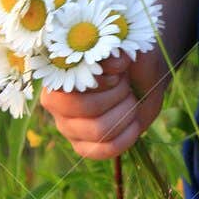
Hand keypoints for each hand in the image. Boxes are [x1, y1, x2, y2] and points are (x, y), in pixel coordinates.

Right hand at [39, 43, 170, 158]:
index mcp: (59, 73)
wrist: (143, 80)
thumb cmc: (130, 60)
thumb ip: (118, 50)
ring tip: (130, 102)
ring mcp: (66, 127)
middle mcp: (55, 102)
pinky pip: (103, 151)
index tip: (120, 70)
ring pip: (98, 131)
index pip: (73, 82)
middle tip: (126, 86)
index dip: (103, 79)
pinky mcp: (82, 146)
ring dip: (125, 114)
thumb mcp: (128, 47)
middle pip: (86, 108)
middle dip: (117, 96)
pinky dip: (126, 137)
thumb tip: (114, 61)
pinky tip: (134, 123)